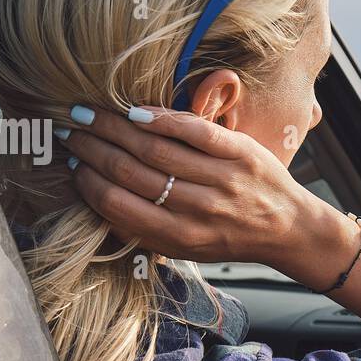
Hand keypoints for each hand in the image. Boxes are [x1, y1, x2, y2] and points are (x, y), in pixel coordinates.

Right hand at [62, 105, 347, 274]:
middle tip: (71, 131)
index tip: (71, 164)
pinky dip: (160, 118)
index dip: (88, 182)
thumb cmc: (229, 236)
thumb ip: (146, 231)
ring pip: (155, 148)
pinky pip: (193, 130)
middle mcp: (199, 210)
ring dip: (114, 128)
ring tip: (90, 115)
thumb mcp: (187, 249)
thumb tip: (98, 200)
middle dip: (93, 148)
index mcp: (179, 237)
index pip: (118, 206)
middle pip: (130, 171)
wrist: (289, 227)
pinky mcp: (240, 153)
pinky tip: (133, 112)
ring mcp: (221, 179)